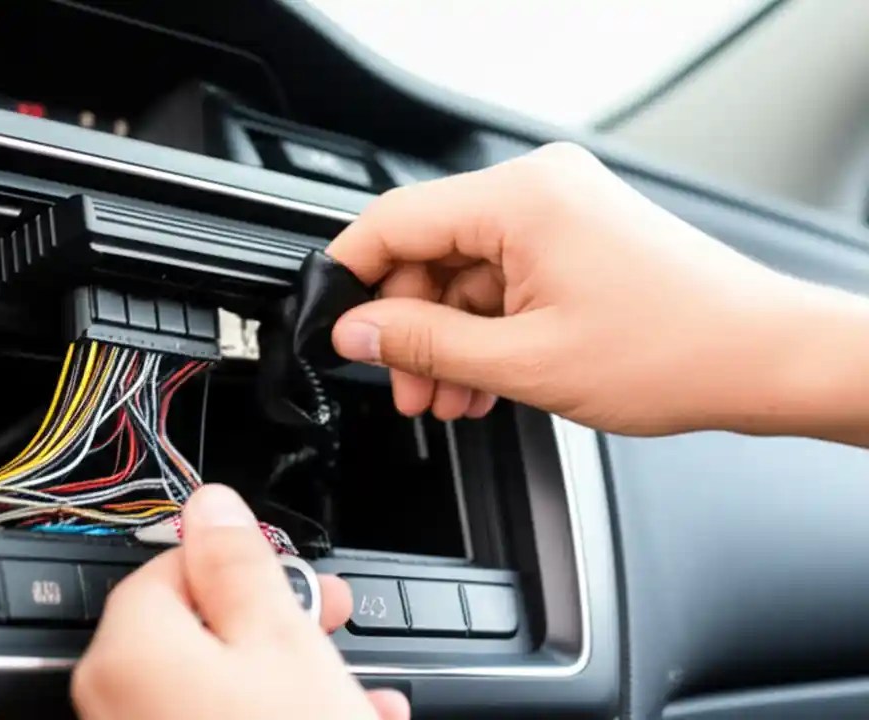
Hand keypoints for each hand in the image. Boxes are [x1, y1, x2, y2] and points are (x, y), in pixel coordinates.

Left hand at [71, 485, 409, 719]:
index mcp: (127, 652)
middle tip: (334, 625)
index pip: (170, 565)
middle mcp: (116, 704)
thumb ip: (239, 562)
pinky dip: (276, 718)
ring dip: (293, 679)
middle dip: (279, 624)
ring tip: (359, 691)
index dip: (244, 563)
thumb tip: (212, 504)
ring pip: (220, 689)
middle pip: (198, 630)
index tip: (296, 578)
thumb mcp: (280, 642)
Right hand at [327, 142, 868, 440]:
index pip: (394, 220)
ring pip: (465, 273)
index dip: (351, 276)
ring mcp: (561, 211)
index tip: (332, 324)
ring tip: (448, 396)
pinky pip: (503, 277)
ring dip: (447, 338)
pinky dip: (485, 328)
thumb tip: (358, 333)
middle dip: (408, 326)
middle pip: (428, 250)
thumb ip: (423, 344)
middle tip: (404, 386)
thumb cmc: (675, 350)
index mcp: (521, 199)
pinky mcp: (576, 237)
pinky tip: (482, 378)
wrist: (763, 358)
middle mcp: (540, 190)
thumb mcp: (524, 361)